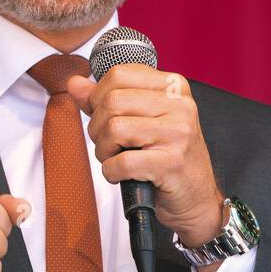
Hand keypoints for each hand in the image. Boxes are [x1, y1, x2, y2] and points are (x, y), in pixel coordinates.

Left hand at [66, 64, 224, 247]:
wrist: (196, 197)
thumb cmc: (166, 156)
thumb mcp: (139, 120)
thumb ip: (105, 99)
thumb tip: (75, 83)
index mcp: (172, 86)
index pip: (118, 74)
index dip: (99, 98)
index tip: (106, 118)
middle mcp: (180, 104)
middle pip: (112, 101)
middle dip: (98, 128)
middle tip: (110, 145)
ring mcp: (179, 132)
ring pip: (114, 129)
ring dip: (104, 151)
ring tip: (117, 159)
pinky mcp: (172, 162)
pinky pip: (121, 162)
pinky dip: (111, 172)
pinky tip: (123, 175)